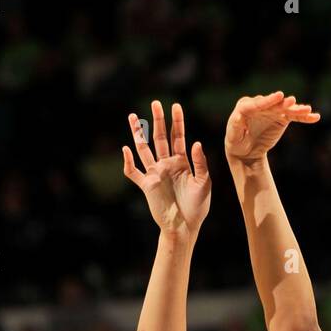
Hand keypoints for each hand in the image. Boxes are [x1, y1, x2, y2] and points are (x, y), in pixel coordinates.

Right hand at [123, 102, 209, 235]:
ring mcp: (155, 174)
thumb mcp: (204, 183)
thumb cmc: (198, 207)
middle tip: (155, 103)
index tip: (176, 105)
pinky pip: (133, 172)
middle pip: (160, 138)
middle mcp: (167, 165)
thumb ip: (200, 163)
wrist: (184, 227)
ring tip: (133, 117)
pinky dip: (128, 162)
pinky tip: (126, 150)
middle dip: (158, 120)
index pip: (178, 137)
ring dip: (138, 134)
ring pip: (144, 149)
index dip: (177, 122)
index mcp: (182, 162)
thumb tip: (195, 142)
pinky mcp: (146, 185)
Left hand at [224, 91, 319, 163]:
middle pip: (273, 104)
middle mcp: (261, 104)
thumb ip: (236, 124)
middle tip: (292, 101)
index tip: (279, 96)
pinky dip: (304, 117)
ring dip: (297, 109)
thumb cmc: (237, 141)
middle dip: (283, 103)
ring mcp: (273, 110)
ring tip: (307, 109)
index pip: (257, 103)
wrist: (246, 150)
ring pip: (286, 109)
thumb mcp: (233, 135)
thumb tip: (239, 116)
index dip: (268, 100)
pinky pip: (294, 116)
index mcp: (246, 106)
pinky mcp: (282, 117)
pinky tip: (315, 117)